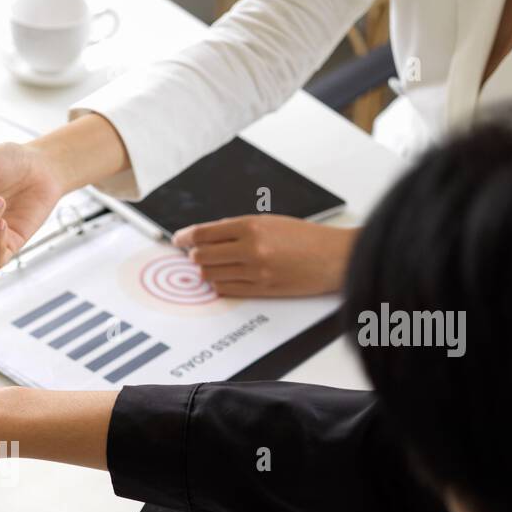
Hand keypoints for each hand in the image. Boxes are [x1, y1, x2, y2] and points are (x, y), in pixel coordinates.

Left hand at [171, 216, 357, 296]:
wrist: (333, 257)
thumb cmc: (305, 237)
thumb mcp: (270, 222)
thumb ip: (238, 229)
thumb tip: (207, 237)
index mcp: (251, 226)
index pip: (204, 232)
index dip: (185, 236)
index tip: (177, 239)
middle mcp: (250, 248)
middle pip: (201, 256)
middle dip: (194, 255)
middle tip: (194, 253)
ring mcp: (254, 271)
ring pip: (210, 274)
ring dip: (206, 270)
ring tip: (211, 265)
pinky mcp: (260, 289)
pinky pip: (225, 289)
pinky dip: (218, 283)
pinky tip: (222, 277)